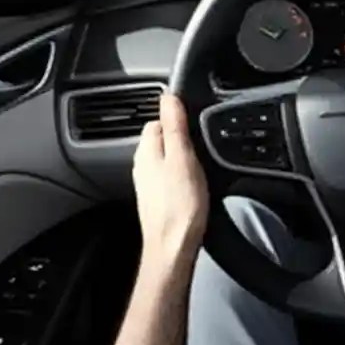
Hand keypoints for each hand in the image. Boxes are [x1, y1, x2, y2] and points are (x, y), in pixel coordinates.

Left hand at [132, 94, 208, 271]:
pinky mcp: (157, 199)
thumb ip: (175, 126)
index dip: (178, 119)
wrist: (173, 248)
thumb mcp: (182, 158)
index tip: (197, 128)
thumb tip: (168, 95)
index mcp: (146, 150)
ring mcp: (148, 183)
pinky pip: (169, 176)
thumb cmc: (180, 205)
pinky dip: (182, 175)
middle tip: (203, 149)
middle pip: (163, 139)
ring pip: (166, 158)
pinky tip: (194, 185)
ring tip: (201, 167)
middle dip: (181, 139)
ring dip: (183, 159)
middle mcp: (142, 164)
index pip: (158, 120)